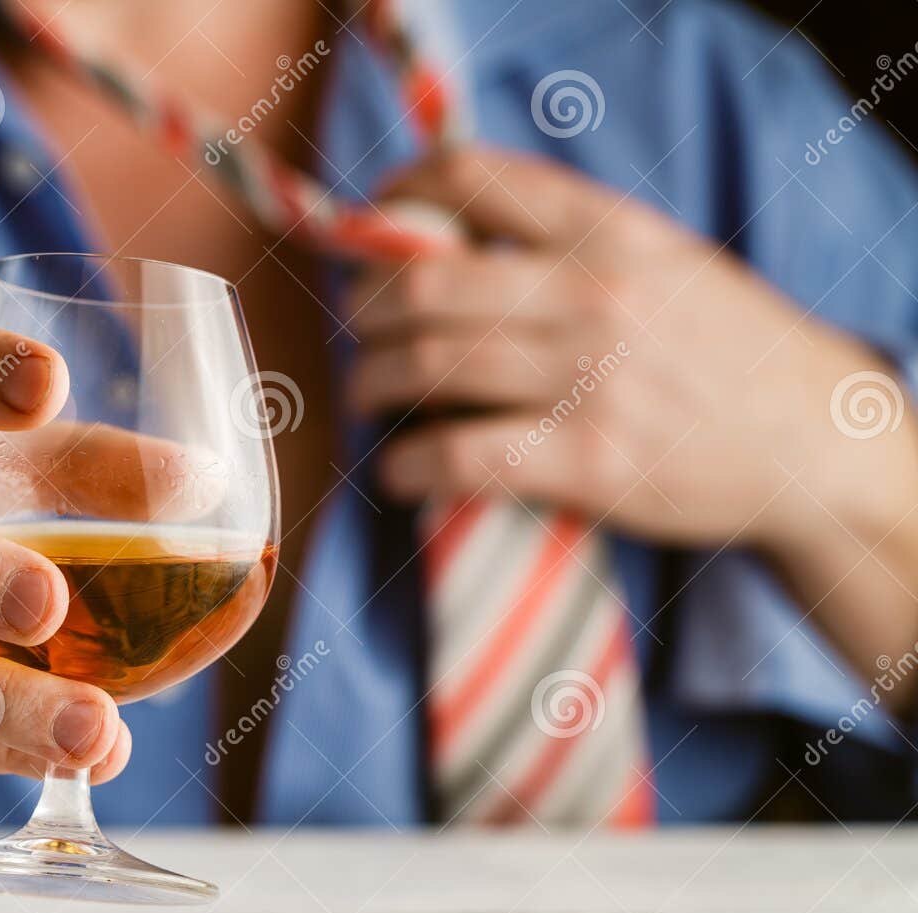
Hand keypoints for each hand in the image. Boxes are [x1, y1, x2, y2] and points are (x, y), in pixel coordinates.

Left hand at [346, 147, 917, 554]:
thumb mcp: (664, 260)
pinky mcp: (589, 462)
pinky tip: (401, 471)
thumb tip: (450, 234)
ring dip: (371, 384)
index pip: (475, 179)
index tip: (371, 221)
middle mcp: (595, 293)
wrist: (815, 441)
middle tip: (359, 330)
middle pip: (424, 283)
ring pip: (429, 365)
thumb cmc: (726, 349)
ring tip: (368, 397)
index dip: (401, 196)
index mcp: (611, 230)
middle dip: (365, 308)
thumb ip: (571, 241)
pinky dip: (407, 466)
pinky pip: (459, 456)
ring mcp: (590, 379)